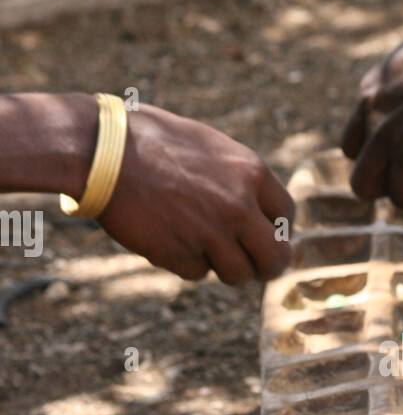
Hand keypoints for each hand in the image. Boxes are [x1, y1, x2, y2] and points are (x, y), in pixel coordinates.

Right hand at [99, 104, 292, 283]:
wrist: (102, 152)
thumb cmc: (150, 140)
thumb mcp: (208, 146)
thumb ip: (238, 179)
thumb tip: (258, 211)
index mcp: (251, 173)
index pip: (287, 215)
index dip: (279, 231)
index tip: (267, 236)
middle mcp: (239, 207)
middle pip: (275, 259)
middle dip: (265, 266)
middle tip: (254, 268)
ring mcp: (211, 234)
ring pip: (238, 274)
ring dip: (223, 267)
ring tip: (200, 246)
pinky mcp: (181, 255)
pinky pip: (198, 273)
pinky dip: (186, 263)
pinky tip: (167, 237)